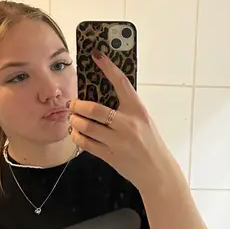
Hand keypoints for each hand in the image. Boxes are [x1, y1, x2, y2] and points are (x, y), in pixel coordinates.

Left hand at [68, 52, 176, 191]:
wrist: (158, 172)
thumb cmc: (151, 144)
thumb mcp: (144, 121)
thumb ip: (127, 109)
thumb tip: (104, 95)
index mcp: (138, 110)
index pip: (121, 83)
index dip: (108, 67)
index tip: (96, 56)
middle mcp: (128, 124)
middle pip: (95, 109)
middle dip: (77, 105)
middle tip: (72, 104)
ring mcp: (118, 141)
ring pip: (87, 126)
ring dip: (75, 121)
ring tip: (73, 118)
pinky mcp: (110, 156)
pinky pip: (86, 143)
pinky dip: (77, 136)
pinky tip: (76, 133)